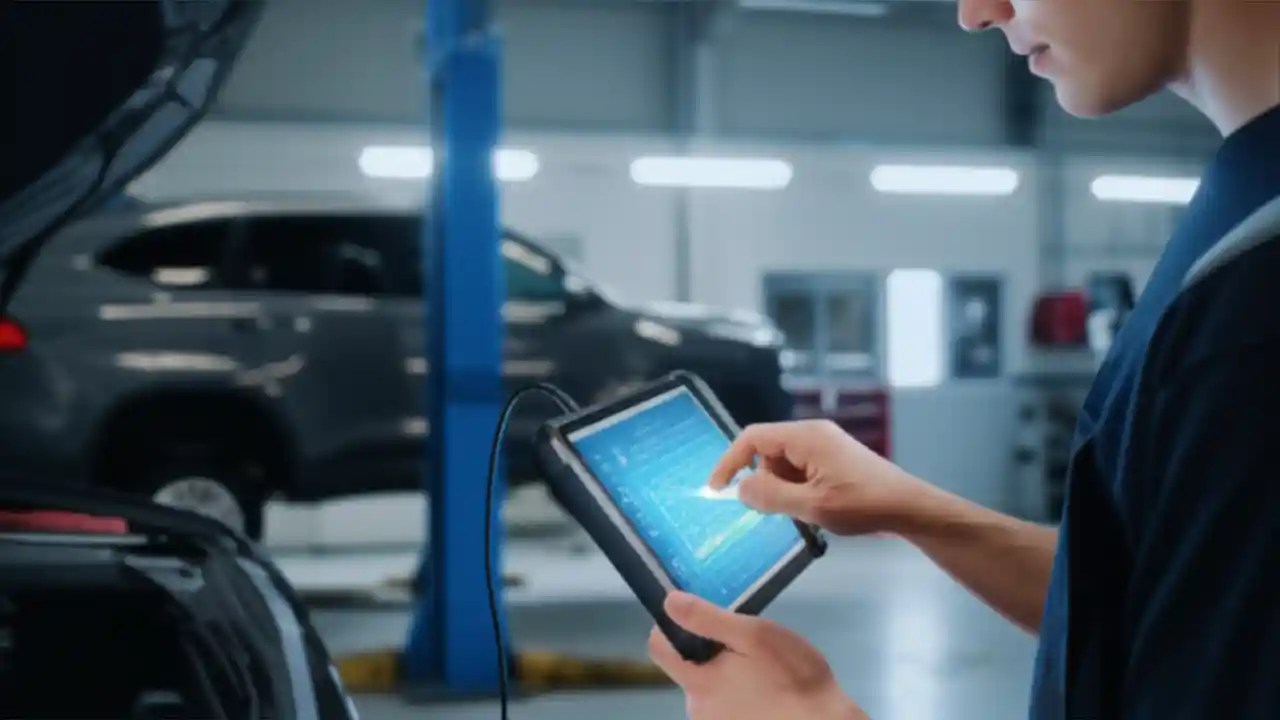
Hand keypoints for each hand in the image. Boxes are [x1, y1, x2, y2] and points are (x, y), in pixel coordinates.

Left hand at [648, 592, 866, 719]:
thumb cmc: (793, 677)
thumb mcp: (755, 636)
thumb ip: (708, 619)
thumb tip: (669, 602)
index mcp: (699, 682)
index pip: (658, 648)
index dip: (668, 627)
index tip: (691, 617)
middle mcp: (697, 709)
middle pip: (687, 667)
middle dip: (707, 651)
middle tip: (743, 642)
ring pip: (708, 686)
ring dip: (726, 673)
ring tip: (760, 667)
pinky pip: (723, 703)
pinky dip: (737, 692)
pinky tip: (764, 688)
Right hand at [710, 420, 936, 535]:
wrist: (908, 507)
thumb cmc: (864, 505)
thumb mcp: (812, 506)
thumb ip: (771, 496)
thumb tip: (740, 489)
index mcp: (806, 437)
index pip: (752, 438)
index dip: (729, 462)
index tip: (717, 489)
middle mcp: (813, 433)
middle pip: (766, 450)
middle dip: (762, 480)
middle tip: (774, 510)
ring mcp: (824, 443)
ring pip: (782, 462)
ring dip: (781, 487)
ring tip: (803, 511)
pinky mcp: (833, 457)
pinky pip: (799, 467)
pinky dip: (796, 487)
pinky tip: (813, 507)